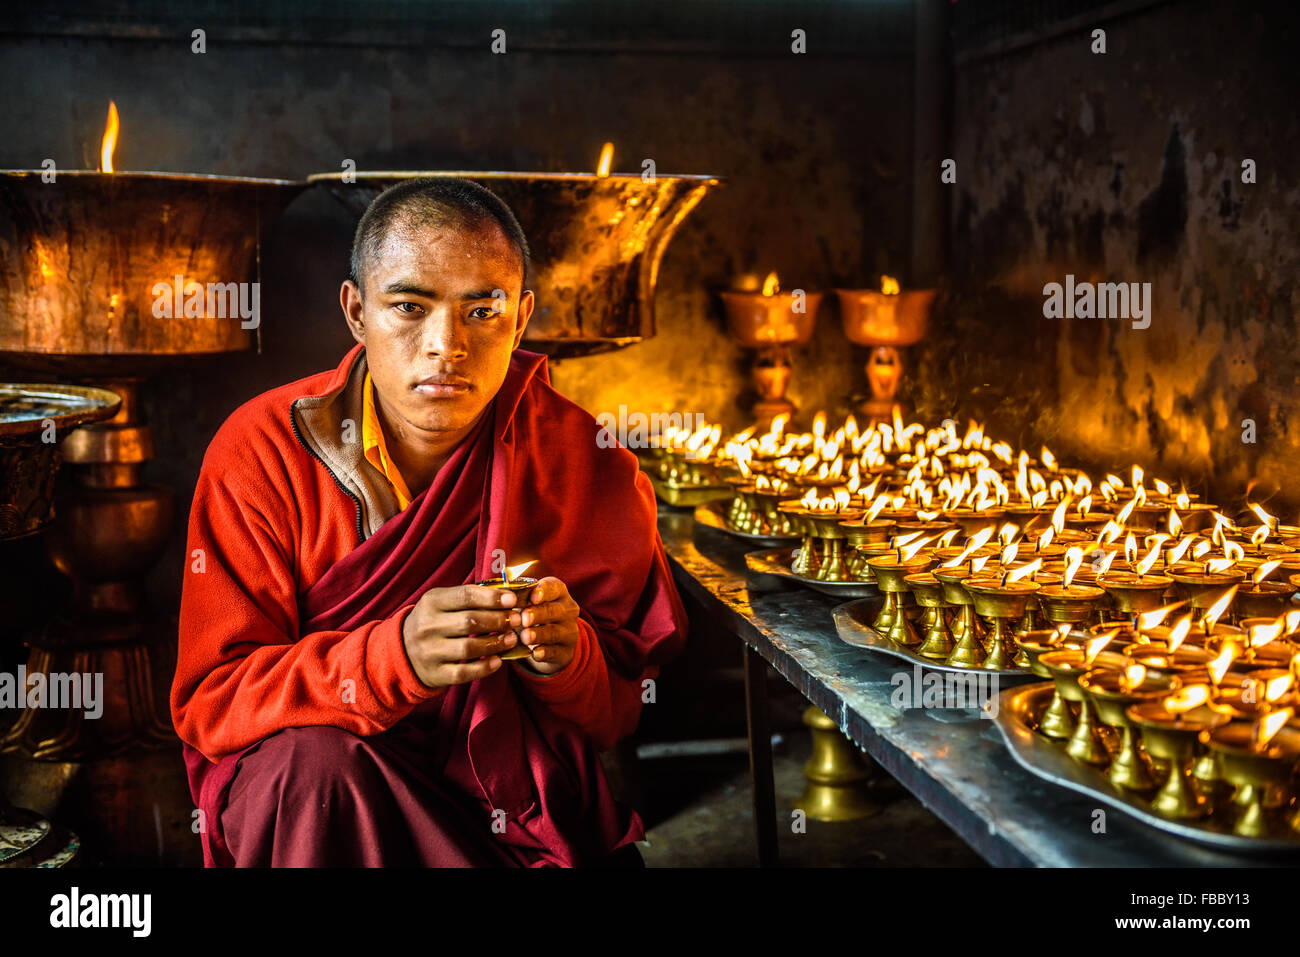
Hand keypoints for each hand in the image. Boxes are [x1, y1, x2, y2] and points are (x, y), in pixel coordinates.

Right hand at [401, 584, 522, 688]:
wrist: (402, 651)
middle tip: (518, 620)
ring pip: (469, 648)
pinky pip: (463, 672)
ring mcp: (429, 651)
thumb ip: (470, 597)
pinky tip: (498, 661)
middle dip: (499, 620)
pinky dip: (484, 667)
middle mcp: (427, 626)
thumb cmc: (434, 621)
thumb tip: (507, 595)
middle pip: (470, 622)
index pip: (466, 596)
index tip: (513, 600)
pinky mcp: (434, 673)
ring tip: (512, 638)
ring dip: (496, 643)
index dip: (492, 598)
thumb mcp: (443, 602)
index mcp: (431, 602)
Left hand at [514, 576, 580, 675]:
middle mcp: (567, 610)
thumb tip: (498, 594)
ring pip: (554, 632)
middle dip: (538, 614)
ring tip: (525, 637)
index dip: (543, 591)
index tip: (532, 597)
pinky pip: (556, 652)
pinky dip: (545, 653)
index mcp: (558, 593)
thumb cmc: (533, 616)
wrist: (550, 643)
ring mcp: (568, 631)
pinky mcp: (566, 651)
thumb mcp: (528, 604)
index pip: (553, 587)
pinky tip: (535, 653)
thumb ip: (516, 598)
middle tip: (524, 618)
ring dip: (539, 634)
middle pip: (553, 610)